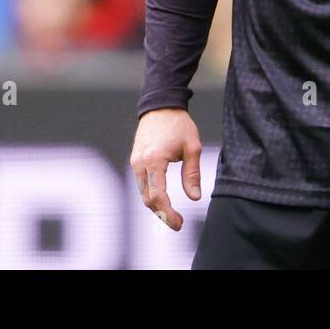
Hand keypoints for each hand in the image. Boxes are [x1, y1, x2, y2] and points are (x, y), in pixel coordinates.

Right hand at [130, 108, 202, 230]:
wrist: (160, 105)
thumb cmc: (179, 124)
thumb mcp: (192, 147)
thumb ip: (192, 173)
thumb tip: (195, 198)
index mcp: (154, 160)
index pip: (158, 196)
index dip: (168, 214)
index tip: (179, 224)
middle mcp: (140, 163)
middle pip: (147, 199)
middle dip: (162, 214)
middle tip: (178, 223)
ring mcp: (135, 162)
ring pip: (143, 193)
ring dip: (156, 206)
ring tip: (172, 214)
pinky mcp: (135, 160)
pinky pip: (141, 184)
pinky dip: (151, 195)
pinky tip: (163, 200)